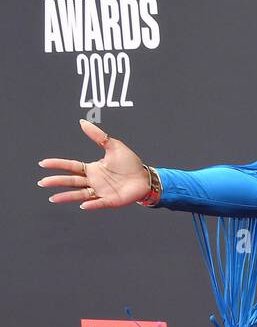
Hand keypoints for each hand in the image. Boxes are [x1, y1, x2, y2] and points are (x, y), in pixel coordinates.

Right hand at [37, 119, 151, 209]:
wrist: (145, 177)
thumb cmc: (130, 163)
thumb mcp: (113, 146)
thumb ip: (98, 136)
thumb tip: (82, 122)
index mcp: (92, 169)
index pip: (71, 166)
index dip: (57, 165)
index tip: (43, 163)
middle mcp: (94, 181)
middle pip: (71, 181)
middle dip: (57, 182)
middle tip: (42, 182)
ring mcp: (101, 192)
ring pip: (80, 194)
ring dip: (67, 196)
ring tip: (53, 198)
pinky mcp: (111, 201)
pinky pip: (99, 203)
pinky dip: (91, 204)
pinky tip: (82, 205)